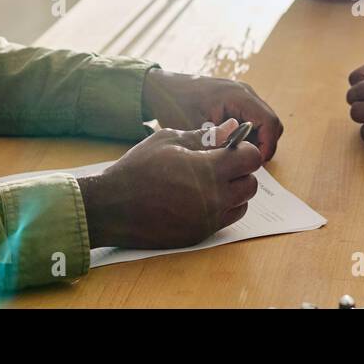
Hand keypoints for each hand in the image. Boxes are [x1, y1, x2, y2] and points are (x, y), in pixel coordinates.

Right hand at [78, 119, 261, 248]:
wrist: (111, 207)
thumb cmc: (138, 168)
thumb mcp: (169, 140)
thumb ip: (206, 136)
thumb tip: (232, 127)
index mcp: (209, 170)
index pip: (251, 159)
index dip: (244, 150)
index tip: (230, 148)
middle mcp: (214, 199)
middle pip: (251, 185)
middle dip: (241, 172)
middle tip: (221, 165)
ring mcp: (207, 221)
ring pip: (241, 206)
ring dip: (233, 193)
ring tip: (209, 183)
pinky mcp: (198, 236)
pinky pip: (223, 222)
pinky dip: (219, 209)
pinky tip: (198, 199)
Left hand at [142, 68, 283, 160]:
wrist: (162, 88)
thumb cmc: (175, 104)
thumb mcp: (195, 129)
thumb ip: (218, 144)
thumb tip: (236, 163)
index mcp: (238, 96)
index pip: (269, 123)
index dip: (267, 146)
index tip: (253, 163)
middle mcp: (245, 93)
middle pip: (271, 124)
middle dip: (262, 145)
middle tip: (243, 161)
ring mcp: (242, 95)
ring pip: (263, 123)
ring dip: (255, 141)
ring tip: (233, 153)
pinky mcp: (236, 101)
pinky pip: (252, 120)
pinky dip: (247, 134)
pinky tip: (228, 144)